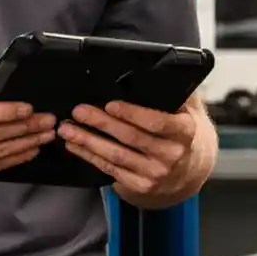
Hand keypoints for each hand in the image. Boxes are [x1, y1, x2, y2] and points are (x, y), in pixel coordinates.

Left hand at [57, 101, 196, 197]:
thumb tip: (157, 70)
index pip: (157, 122)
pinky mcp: (141, 186)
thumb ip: (174, 91)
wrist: (189, 169)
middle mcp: (172, 154)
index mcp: (184, 131)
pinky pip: (110, 169)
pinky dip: (89, 156)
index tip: (110, 104)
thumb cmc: (179, 130)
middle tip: (78, 111)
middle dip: (100, 123)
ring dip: (88, 141)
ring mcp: (156, 173)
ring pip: (116, 156)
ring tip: (67, 129)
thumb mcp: (187, 109)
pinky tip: (75, 146)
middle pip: (131, 138)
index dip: (132, 114)